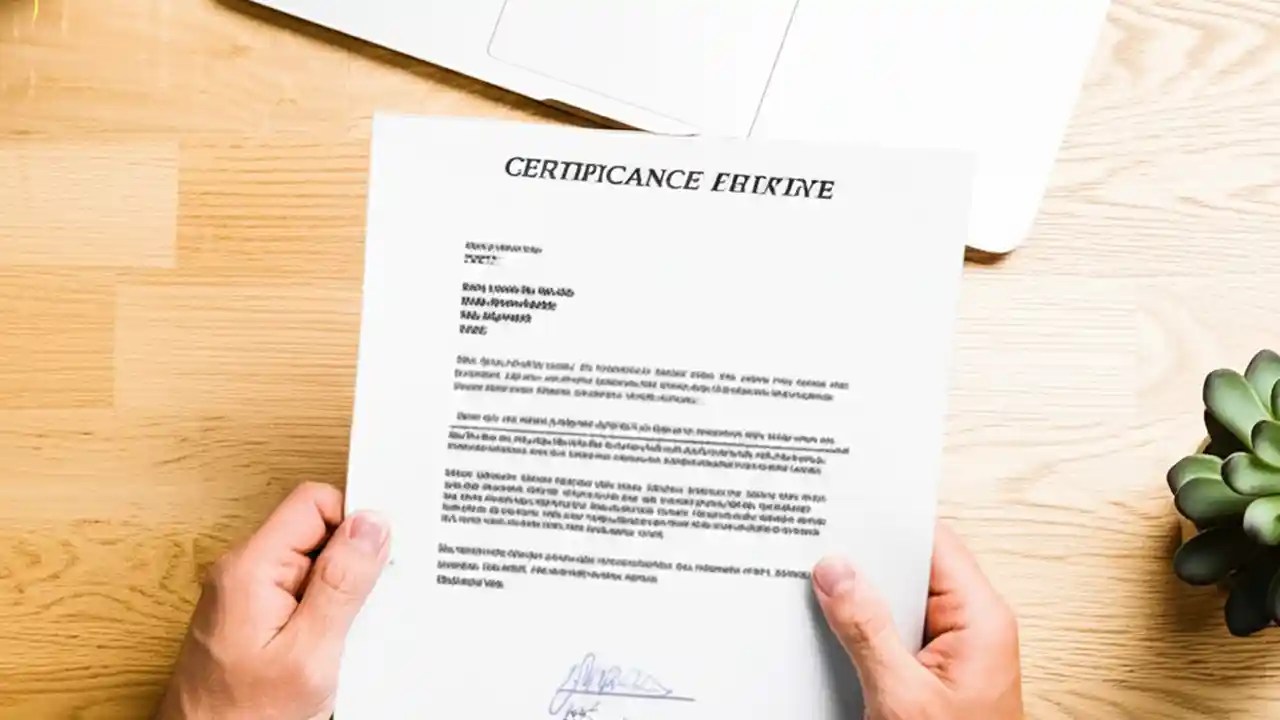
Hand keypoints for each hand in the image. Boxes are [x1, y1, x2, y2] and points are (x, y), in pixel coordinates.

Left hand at [155, 482, 390, 719]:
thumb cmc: (243, 719)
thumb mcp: (310, 653)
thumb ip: (341, 584)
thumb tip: (370, 525)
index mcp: (251, 569)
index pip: (313, 502)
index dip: (354, 522)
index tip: (382, 555)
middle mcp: (244, 573)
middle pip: (316, 532)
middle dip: (352, 563)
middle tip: (367, 608)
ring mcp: (248, 597)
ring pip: (314, 566)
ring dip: (341, 595)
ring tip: (347, 638)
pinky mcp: (255, 619)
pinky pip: (303, 596)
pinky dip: (327, 616)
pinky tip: (334, 649)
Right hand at [811, 523, 1022, 719]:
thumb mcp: (901, 695)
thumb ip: (867, 628)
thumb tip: (837, 571)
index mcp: (981, 618)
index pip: (933, 541)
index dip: (887, 524)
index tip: (842, 513)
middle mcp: (973, 626)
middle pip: (913, 567)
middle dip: (864, 562)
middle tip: (815, 553)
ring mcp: (955, 648)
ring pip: (900, 599)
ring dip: (860, 598)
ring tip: (816, 590)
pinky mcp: (936, 671)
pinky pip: (897, 630)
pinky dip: (865, 627)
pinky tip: (834, 630)